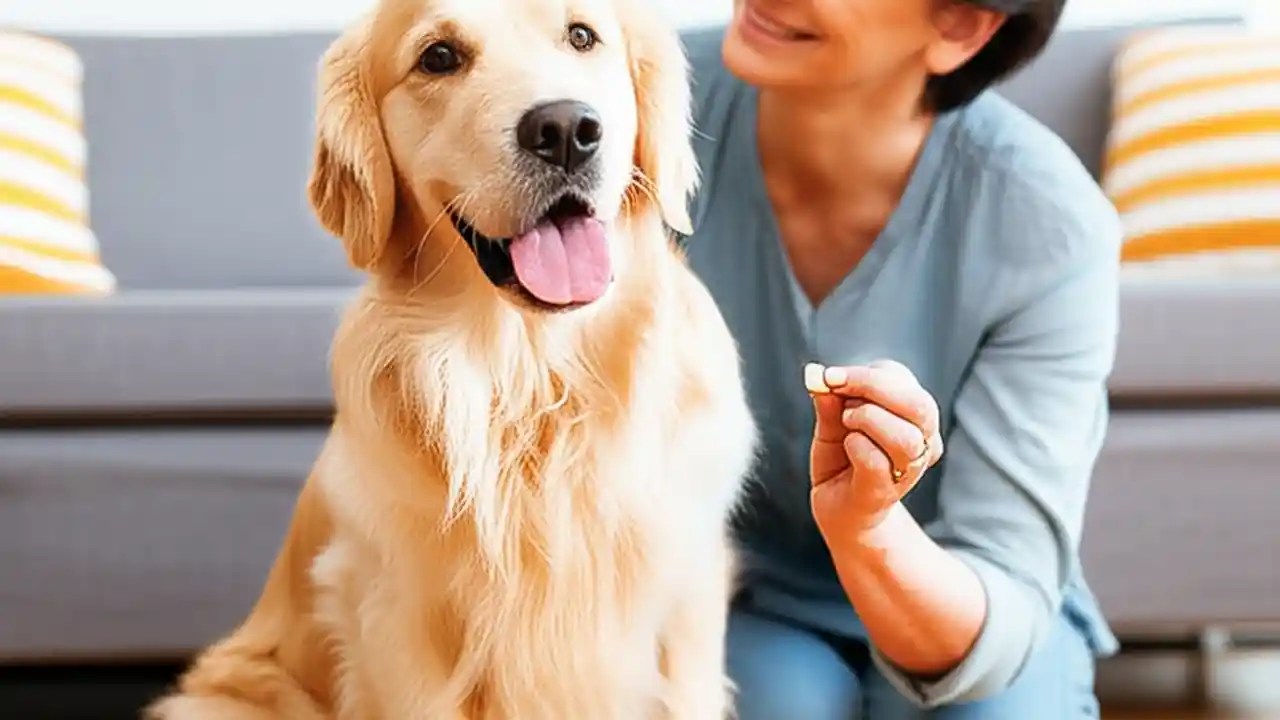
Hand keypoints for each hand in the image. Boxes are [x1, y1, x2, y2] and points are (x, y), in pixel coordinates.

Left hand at [806, 360, 943, 540]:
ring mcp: (906, 470)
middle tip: (837, 389)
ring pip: (904, 436)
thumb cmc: (842, 461)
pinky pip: (876, 461)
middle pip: (919, 405)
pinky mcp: (883, 492)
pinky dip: (855, 446)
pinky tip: (847, 447)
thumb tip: (818, 376)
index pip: (901, 380)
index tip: (832, 377)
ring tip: (847, 424)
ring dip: (866, 419)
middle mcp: (920, 441)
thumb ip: (829, 403)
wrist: (841, 511)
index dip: (865, 373)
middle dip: (872, 388)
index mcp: (911, 414)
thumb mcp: (831, 425)